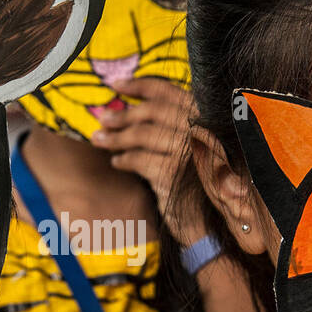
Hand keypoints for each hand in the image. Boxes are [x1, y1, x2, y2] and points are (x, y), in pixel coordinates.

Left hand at [90, 78, 205, 241]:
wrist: (211, 226)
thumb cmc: (196, 185)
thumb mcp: (189, 150)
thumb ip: (168, 127)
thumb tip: (123, 108)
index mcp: (206, 118)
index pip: (170, 92)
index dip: (140, 85)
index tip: (116, 85)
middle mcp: (202, 130)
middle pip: (153, 112)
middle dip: (123, 114)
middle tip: (102, 118)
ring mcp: (190, 151)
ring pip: (143, 135)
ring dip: (116, 137)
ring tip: (99, 139)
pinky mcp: (175, 173)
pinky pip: (140, 160)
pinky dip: (124, 160)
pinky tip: (117, 163)